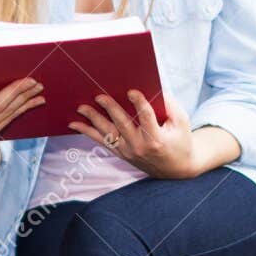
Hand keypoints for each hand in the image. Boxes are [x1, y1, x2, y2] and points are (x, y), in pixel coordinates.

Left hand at [70, 90, 200, 178]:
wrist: (176, 169)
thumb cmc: (180, 140)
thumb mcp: (182, 122)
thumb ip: (170, 104)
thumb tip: (154, 86)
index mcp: (157, 139)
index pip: (146, 118)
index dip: (139, 103)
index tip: (131, 91)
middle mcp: (140, 147)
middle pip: (122, 125)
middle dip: (110, 109)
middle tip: (99, 96)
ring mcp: (128, 152)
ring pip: (108, 133)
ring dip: (93, 120)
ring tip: (82, 107)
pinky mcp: (121, 154)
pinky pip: (101, 142)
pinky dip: (87, 132)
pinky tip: (74, 124)